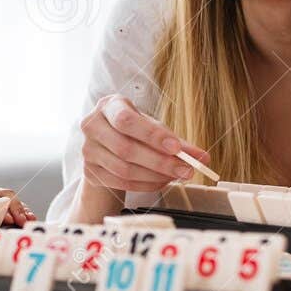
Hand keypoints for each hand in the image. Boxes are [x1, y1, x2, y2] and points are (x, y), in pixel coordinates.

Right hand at [79, 94, 209, 193]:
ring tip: (176, 176)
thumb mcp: (151, 127)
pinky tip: (161, 181)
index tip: (177, 148)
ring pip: (124, 169)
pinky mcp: (90, 171)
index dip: (152, 136)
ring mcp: (88, 150)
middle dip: (160, 162)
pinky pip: (121, 183)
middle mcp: (92, 126)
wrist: (106, 145)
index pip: (127, 121)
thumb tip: (202, 158)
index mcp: (108, 106)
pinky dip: (145, 185)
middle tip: (186, 170)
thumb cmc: (133, 131)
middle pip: (126, 149)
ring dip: (155, 176)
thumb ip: (175, 141)